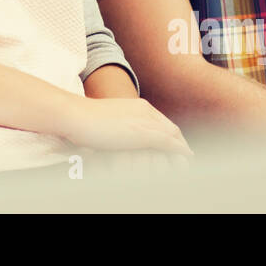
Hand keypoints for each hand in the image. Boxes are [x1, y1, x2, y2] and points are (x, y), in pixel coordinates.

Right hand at [62, 96, 192, 155]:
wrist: (76, 115)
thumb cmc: (84, 120)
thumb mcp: (107, 120)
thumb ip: (118, 125)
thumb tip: (119, 136)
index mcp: (136, 105)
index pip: (162, 121)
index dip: (171, 134)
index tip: (175, 145)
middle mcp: (144, 110)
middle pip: (171, 127)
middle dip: (180, 141)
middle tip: (186, 155)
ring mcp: (145, 121)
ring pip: (173, 135)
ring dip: (182, 148)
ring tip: (188, 159)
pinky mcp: (143, 133)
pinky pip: (169, 143)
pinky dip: (180, 150)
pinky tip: (186, 157)